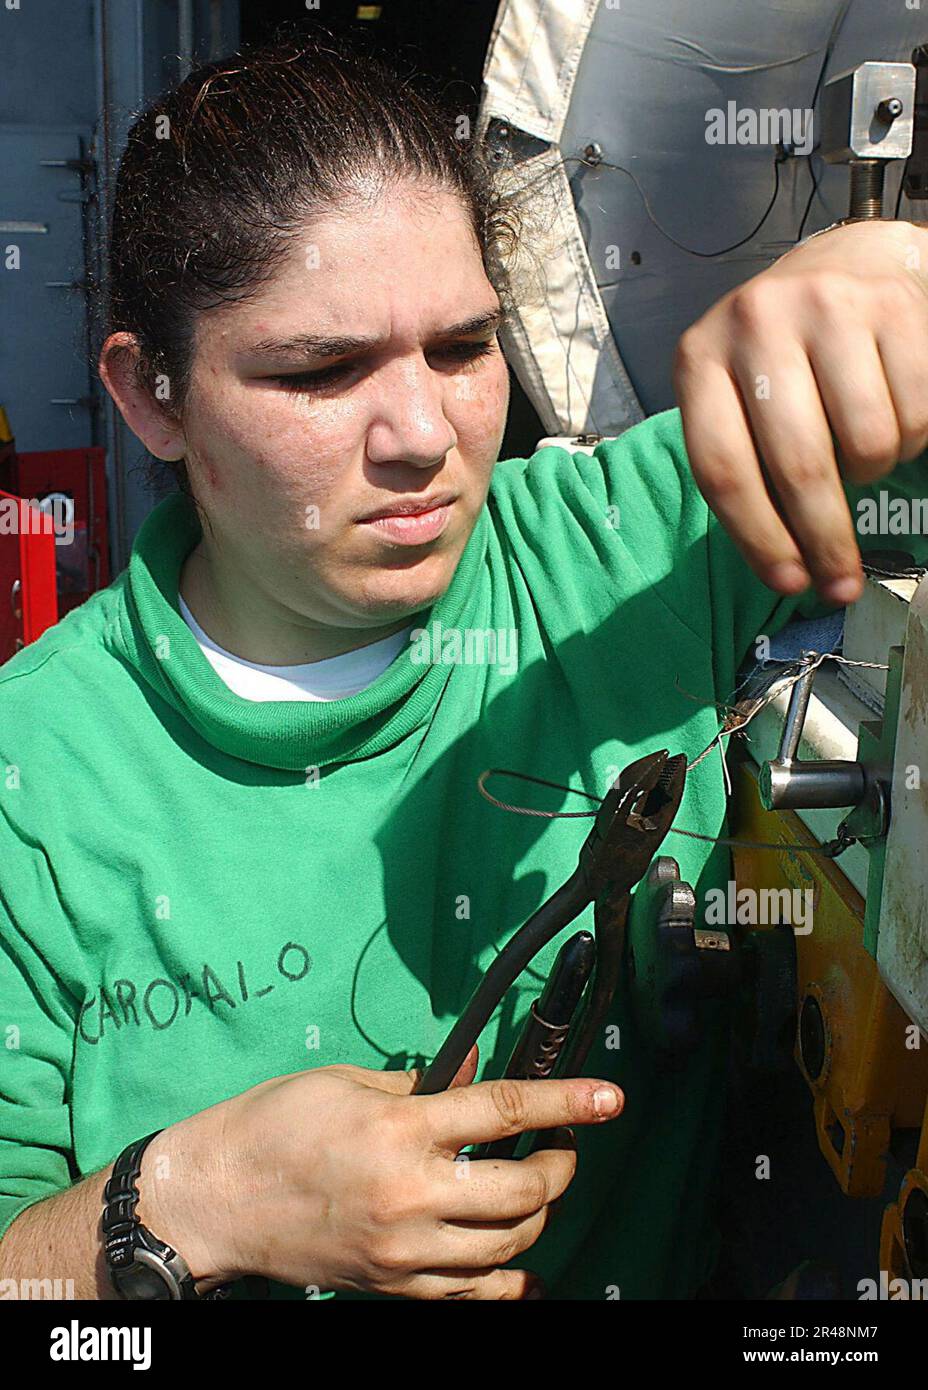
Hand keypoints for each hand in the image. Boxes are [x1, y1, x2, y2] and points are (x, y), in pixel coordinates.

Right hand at [139, 1048, 622, 1299]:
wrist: (218, 1198)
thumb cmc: (275, 1126)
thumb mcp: (347, 1081)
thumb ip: (424, 1082)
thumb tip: (477, 1069)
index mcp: (399, 1128)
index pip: (505, 1111)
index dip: (567, 1102)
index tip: (609, 1097)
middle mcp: (410, 1193)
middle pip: (524, 1191)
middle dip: (560, 1166)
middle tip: (562, 1148)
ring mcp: (405, 1249)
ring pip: (509, 1245)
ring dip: (539, 1215)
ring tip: (533, 1190)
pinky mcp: (394, 1286)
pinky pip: (474, 1293)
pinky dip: (508, 1277)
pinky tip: (517, 1257)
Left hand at [672, 219, 927, 603]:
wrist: (847, 266)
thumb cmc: (781, 361)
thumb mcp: (735, 400)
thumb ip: (745, 469)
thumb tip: (789, 570)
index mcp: (699, 358)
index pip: (723, 469)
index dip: (758, 538)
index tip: (789, 584)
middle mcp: (756, 323)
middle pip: (797, 464)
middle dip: (824, 538)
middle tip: (840, 582)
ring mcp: (827, 307)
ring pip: (868, 442)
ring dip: (873, 473)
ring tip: (861, 455)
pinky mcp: (892, 306)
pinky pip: (916, 412)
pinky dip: (912, 438)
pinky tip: (893, 418)